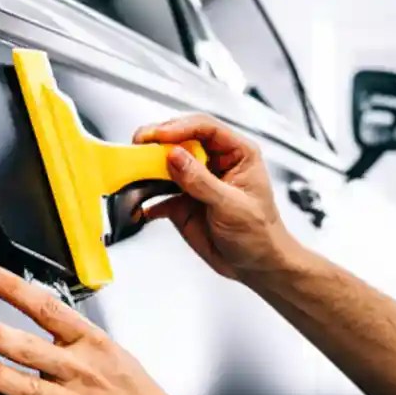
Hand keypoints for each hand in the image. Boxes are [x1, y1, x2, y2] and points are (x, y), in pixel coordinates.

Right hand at [133, 114, 300, 281]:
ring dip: (148, 168)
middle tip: (140, 147)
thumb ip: (201, 181)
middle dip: (158, 143)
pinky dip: (146, 198)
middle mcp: (213, 163)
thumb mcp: (232, 206)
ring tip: (135, 172)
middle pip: (180, 140)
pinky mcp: (180, 202)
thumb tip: (175, 157)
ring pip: (165, 164)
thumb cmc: (260, 234)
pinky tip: (142, 205)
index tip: (159, 136)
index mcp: (236, 153)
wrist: (256, 266)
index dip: (180, 128)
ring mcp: (195, 182)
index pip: (205, 129)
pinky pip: (157, 194)